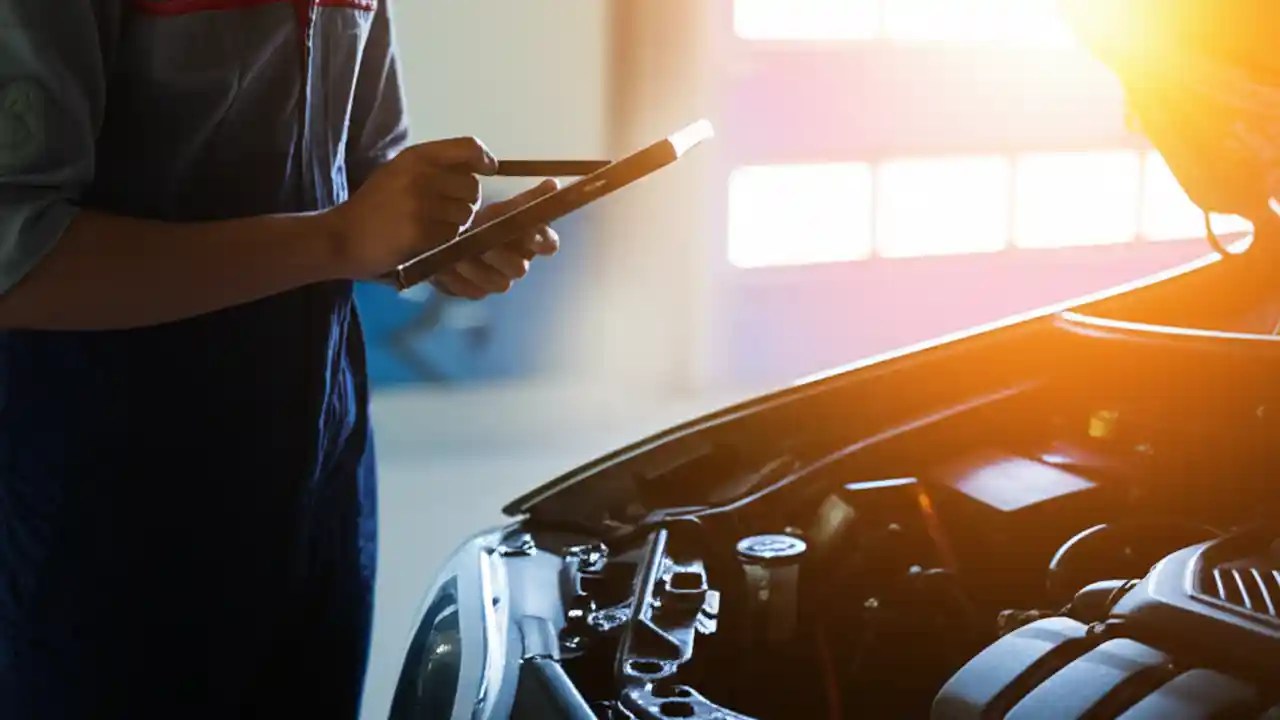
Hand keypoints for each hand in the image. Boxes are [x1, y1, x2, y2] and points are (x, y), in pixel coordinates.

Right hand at [326, 137, 496, 279]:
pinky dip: (445, 241)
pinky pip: (454, 235)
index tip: (488, 170)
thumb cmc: (374, 206)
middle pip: (473, 187)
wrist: (343, 236)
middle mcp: (422, 175)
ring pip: (467, 214)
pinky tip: (426, 240)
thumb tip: (478, 167)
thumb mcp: (399, 172)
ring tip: (432, 227)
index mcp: (417, 156)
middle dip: (467, 202)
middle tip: (447, 212)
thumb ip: (434, 167)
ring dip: (456, 224)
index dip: (484, 159)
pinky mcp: (422, 231)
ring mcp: (422, 204)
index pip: (468, 147)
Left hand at [430, 179, 561, 299]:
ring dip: (479, 270)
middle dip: (502, 256)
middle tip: (485, 245)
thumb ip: (528, 200)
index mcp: (532, 244)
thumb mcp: (505, 209)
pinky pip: (474, 292)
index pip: (548, 244)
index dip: (542, 240)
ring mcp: (499, 281)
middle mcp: (519, 265)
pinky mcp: (478, 292)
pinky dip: (460, 281)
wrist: (457, 241)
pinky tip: (447, 269)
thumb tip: (553, 184)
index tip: (528, 232)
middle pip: (520, 268)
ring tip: (459, 257)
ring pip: (499, 283)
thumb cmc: (488, 223)